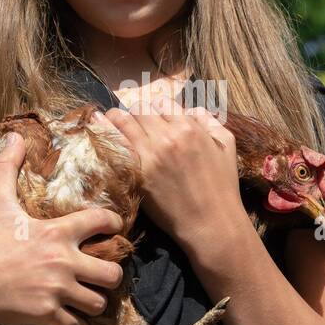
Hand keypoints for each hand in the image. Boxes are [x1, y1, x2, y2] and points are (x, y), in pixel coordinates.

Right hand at [0, 132, 123, 324]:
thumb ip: (7, 167)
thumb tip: (13, 135)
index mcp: (56, 232)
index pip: (103, 222)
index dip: (113, 224)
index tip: (111, 229)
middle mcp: (62, 262)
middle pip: (113, 272)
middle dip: (110, 274)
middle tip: (99, 273)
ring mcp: (56, 291)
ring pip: (100, 302)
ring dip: (95, 301)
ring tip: (86, 297)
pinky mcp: (45, 315)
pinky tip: (69, 319)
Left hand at [94, 99, 244, 250]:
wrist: (211, 223)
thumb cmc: (222, 186)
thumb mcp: (226, 145)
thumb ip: (209, 120)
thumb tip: (191, 108)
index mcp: (190, 128)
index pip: (162, 101)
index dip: (155, 106)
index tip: (151, 113)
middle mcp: (168, 137)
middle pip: (140, 108)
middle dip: (136, 110)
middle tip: (132, 118)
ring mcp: (150, 155)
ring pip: (123, 120)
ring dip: (116, 116)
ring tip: (110, 118)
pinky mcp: (137, 173)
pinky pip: (115, 144)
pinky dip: (105, 131)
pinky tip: (97, 125)